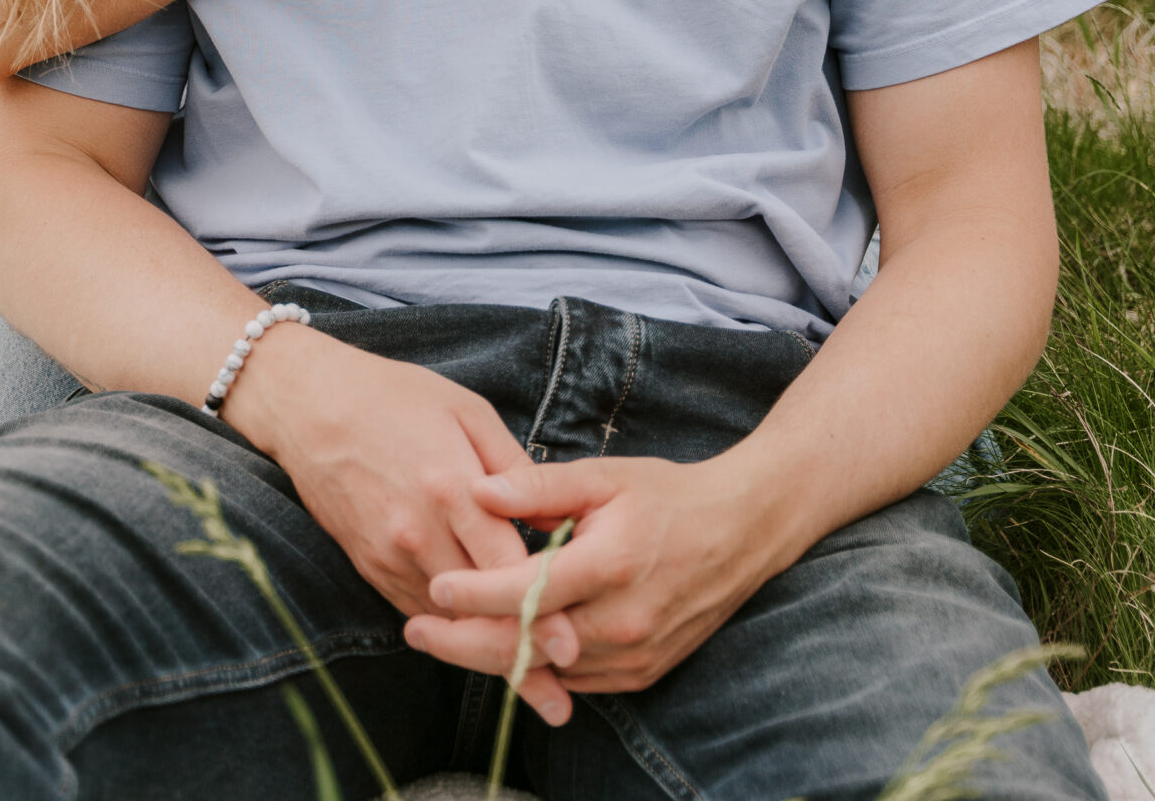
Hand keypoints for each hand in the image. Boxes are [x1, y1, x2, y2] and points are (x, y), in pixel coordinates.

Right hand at [226, 328, 572, 724]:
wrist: (311, 407)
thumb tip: (556, 515)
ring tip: (533, 691)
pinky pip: (418, 612)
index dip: (540, 610)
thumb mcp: (467, 411)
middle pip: (478, 612)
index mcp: (452, 488)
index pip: (504, 568)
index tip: (572, 647)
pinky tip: (478, 652)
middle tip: (561, 697)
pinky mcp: (371, 568)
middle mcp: (420, 533)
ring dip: (487, 656)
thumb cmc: (395, 397)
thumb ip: (514, 467)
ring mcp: (391, 556)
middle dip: (521, 652)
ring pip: (448, 624)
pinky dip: (450, 633)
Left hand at [404, 453, 784, 716]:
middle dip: (463, 642)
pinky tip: (500, 647)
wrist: (739, 533)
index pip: (525, 593)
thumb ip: (537, 486)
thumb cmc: (666, 496)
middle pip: (526, 646)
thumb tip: (477, 488)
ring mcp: (634, 656)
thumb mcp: (603, 477)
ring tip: (443, 638)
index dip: (473, 594)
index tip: (432, 588)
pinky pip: (574, 678)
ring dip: (493, 657)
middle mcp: (622, 621)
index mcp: (609, 565)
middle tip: (415, 629)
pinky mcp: (642, 673)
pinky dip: (535, 665)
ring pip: (546, 670)